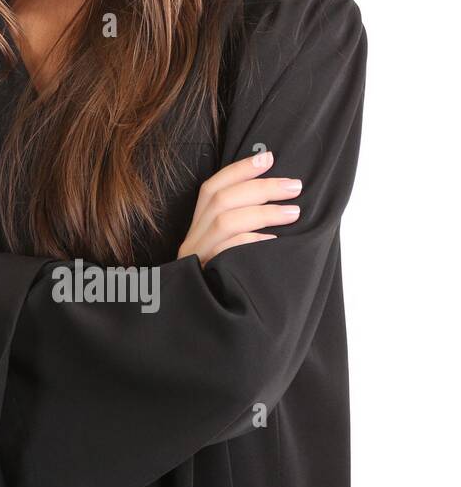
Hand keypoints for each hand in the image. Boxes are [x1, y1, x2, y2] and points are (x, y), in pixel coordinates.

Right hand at [178, 149, 302, 267]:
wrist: (212, 329)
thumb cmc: (232, 276)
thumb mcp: (233, 247)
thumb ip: (245, 224)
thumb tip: (279, 195)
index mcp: (198, 227)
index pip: (211, 188)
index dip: (239, 170)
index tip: (268, 158)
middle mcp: (193, 238)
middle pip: (220, 200)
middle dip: (260, 188)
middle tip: (294, 186)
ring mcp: (197, 256)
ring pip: (225, 222)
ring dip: (263, 213)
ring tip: (293, 213)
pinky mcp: (204, 274)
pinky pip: (228, 250)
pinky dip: (253, 241)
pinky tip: (275, 242)